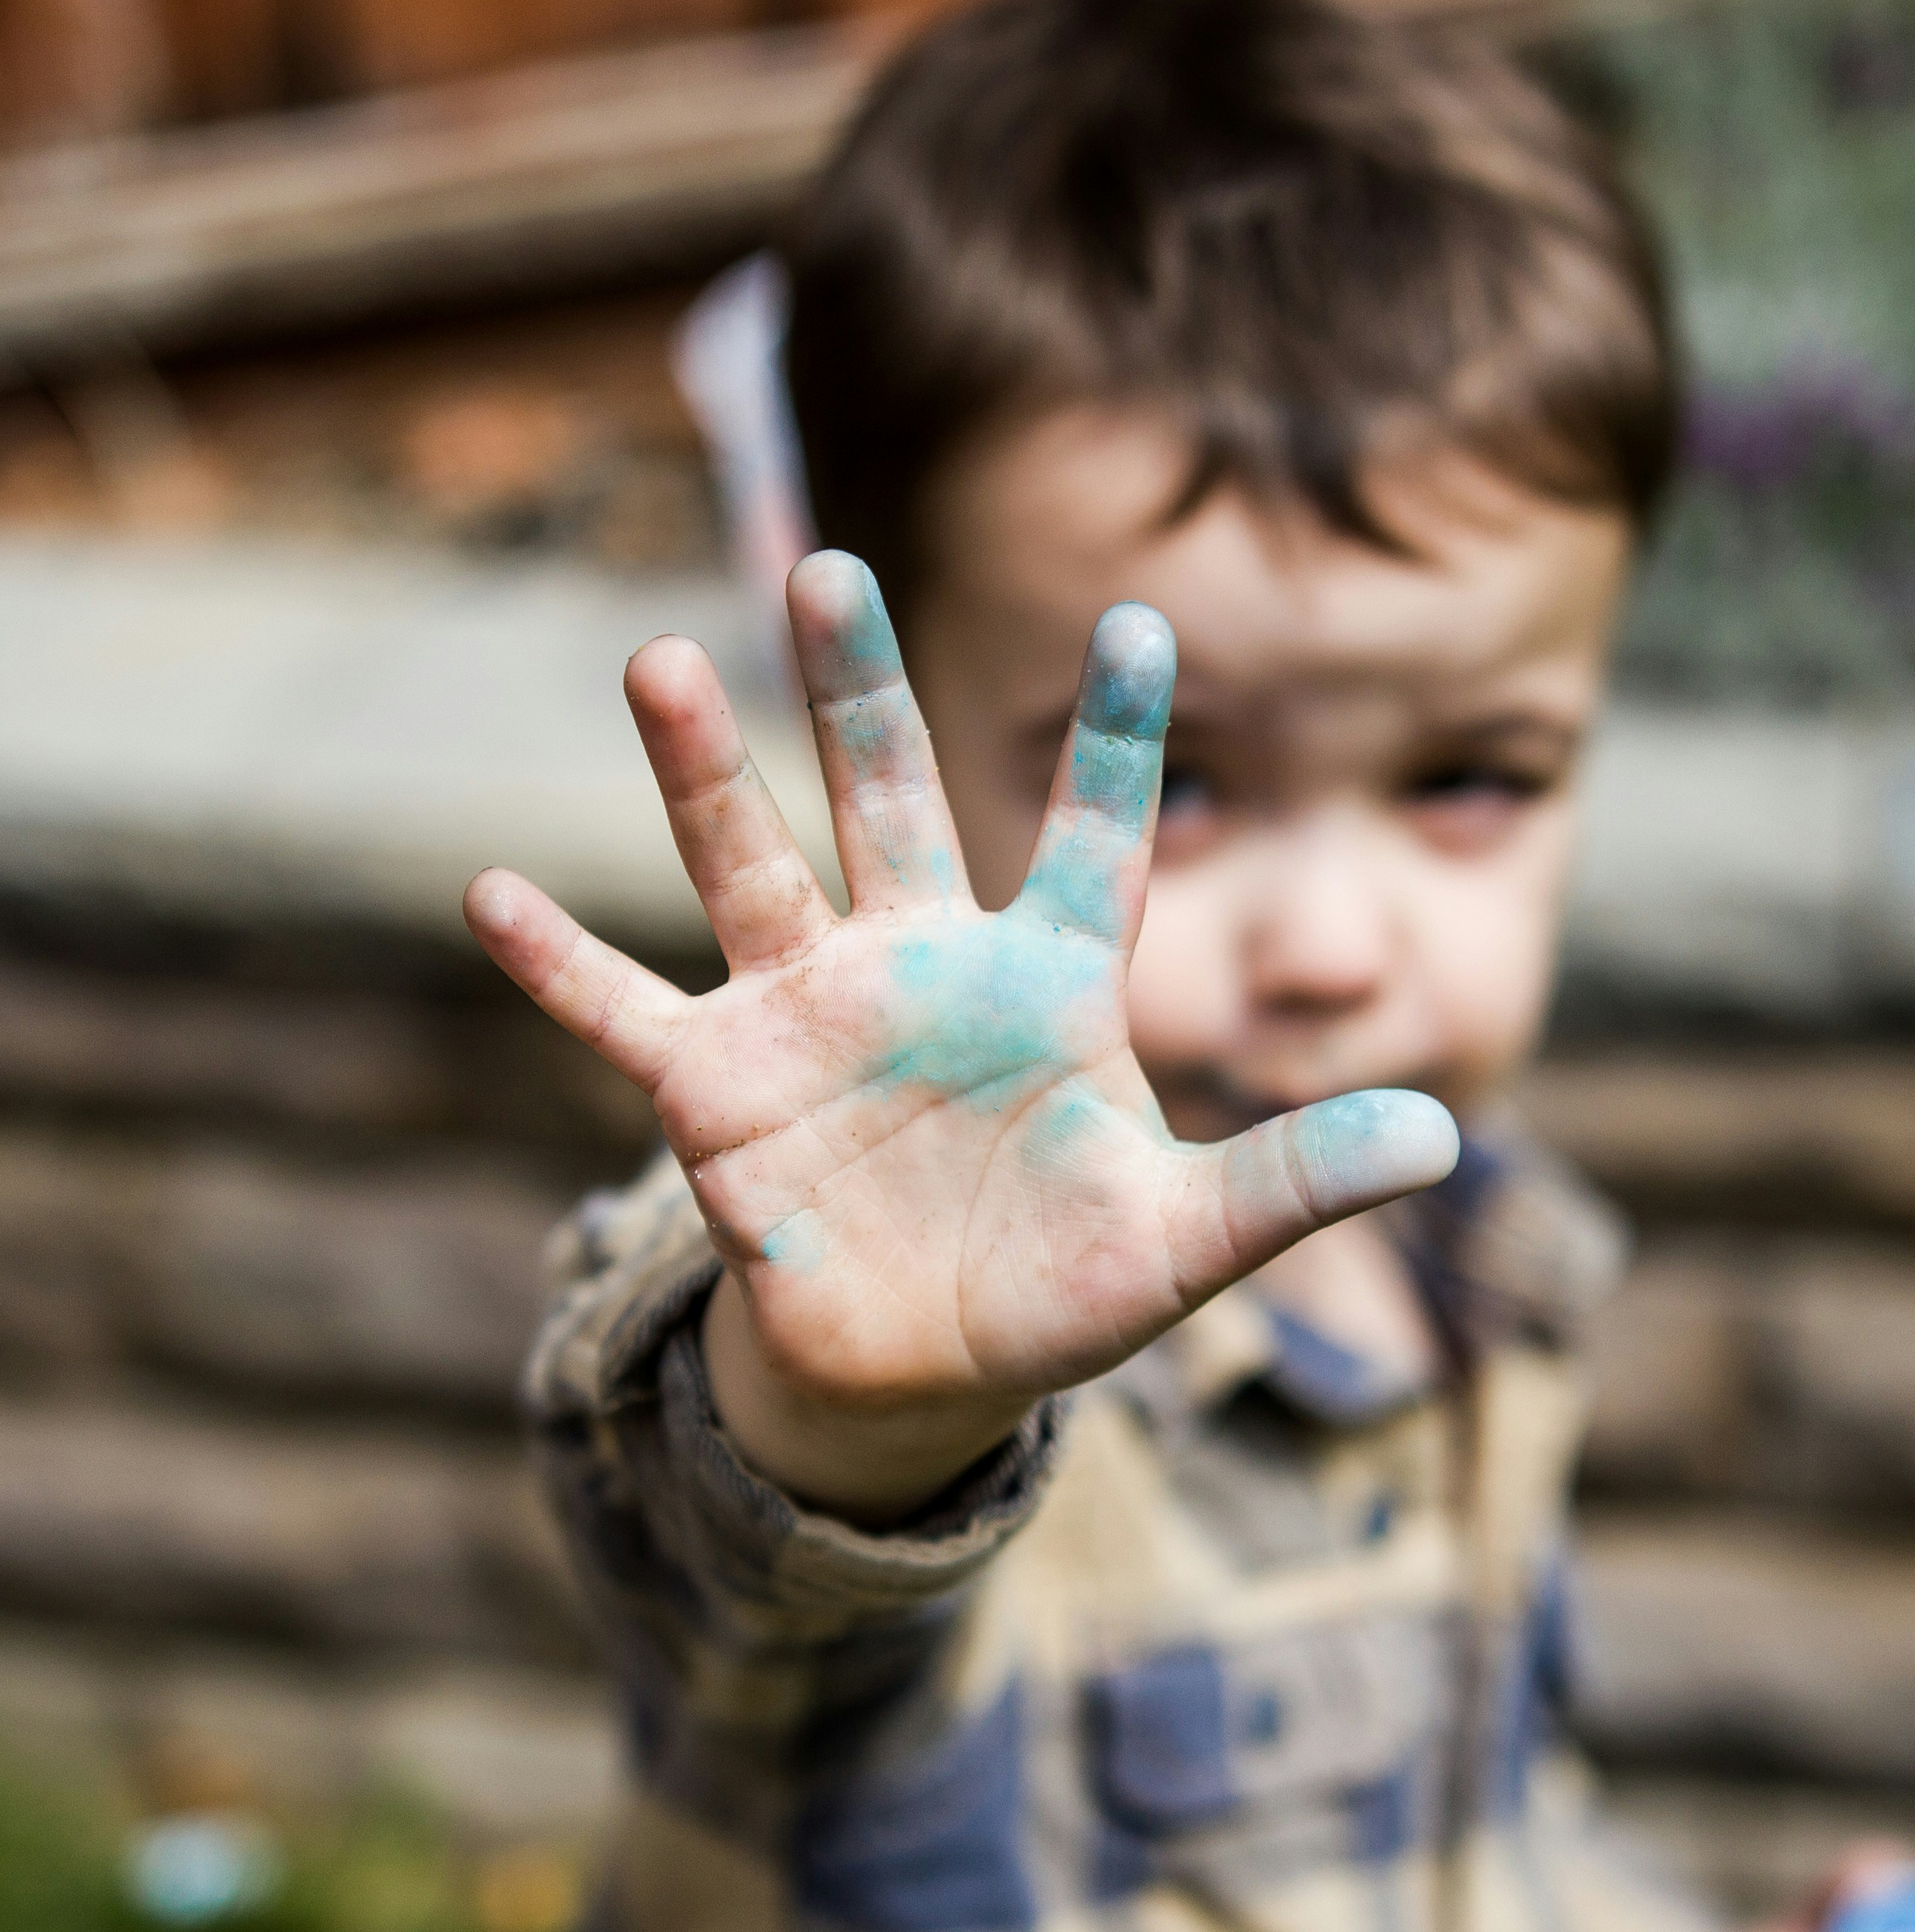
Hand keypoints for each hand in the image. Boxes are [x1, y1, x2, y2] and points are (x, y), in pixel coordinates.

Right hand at [466, 551, 1457, 1513]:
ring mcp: (809, 1018)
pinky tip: (486, 893)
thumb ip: (1294, 1181)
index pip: (1094, 838)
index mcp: (1046, 982)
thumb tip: (1444, 1139)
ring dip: (701, 776)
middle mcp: (920, 967)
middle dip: (861, 694)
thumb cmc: (1060, 1285)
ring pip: (749, 871)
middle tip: (835, 568)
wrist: (924, 1364)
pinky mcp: (717, 1095)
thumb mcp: (1185, 1241)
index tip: (1145, 620)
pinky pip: (625, 1015)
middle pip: (890, 803)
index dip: (1116, 741)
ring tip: (654, 660)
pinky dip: (559, 965)